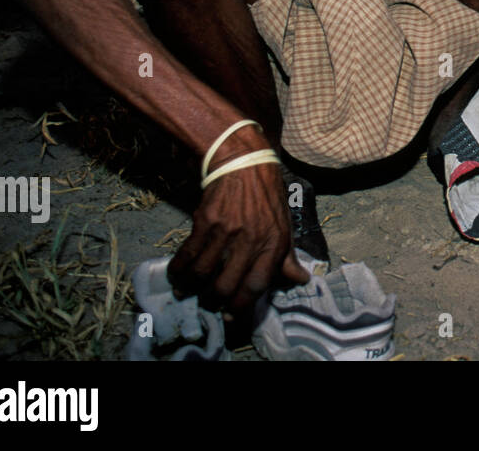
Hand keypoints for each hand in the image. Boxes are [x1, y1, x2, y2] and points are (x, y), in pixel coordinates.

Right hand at [169, 140, 307, 309]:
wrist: (244, 162)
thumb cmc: (267, 195)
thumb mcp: (285, 224)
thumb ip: (288, 255)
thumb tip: (301, 280)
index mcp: (275, 243)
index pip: (257, 286)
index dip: (242, 307)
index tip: (233, 316)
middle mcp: (251, 240)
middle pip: (226, 286)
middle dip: (215, 301)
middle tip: (210, 303)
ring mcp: (227, 231)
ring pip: (203, 274)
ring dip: (193, 288)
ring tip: (189, 290)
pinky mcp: (205, 221)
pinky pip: (187, 255)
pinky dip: (179, 269)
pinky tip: (178, 274)